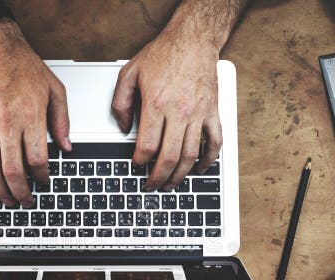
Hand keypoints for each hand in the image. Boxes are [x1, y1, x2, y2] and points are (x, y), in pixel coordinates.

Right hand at [0, 21, 70, 206]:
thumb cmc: (25, 68)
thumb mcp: (55, 90)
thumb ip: (62, 121)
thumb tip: (66, 147)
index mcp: (30, 115)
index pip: (37, 159)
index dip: (42, 178)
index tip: (44, 182)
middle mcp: (7, 122)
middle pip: (13, 170)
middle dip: (21, 192)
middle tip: (26, 201)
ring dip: (0, 189)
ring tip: (8, 199)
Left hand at [111, 29, 221, 190]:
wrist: (193, 39)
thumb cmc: (163, 54)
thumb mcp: (129, 73)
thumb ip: (120, 103)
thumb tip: (122, 128)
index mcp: (157, 104)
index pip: (147, 145)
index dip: (140, 162)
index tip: (136, 166)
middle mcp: (179, 111)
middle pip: (170, 157)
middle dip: (158, 177)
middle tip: (151, 185)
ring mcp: (199, 113)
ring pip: (191, 155)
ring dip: (180, 175)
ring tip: (170, 184)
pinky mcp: (213, 112)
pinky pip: (215, 142)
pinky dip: (208, 160)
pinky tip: (199, 169)